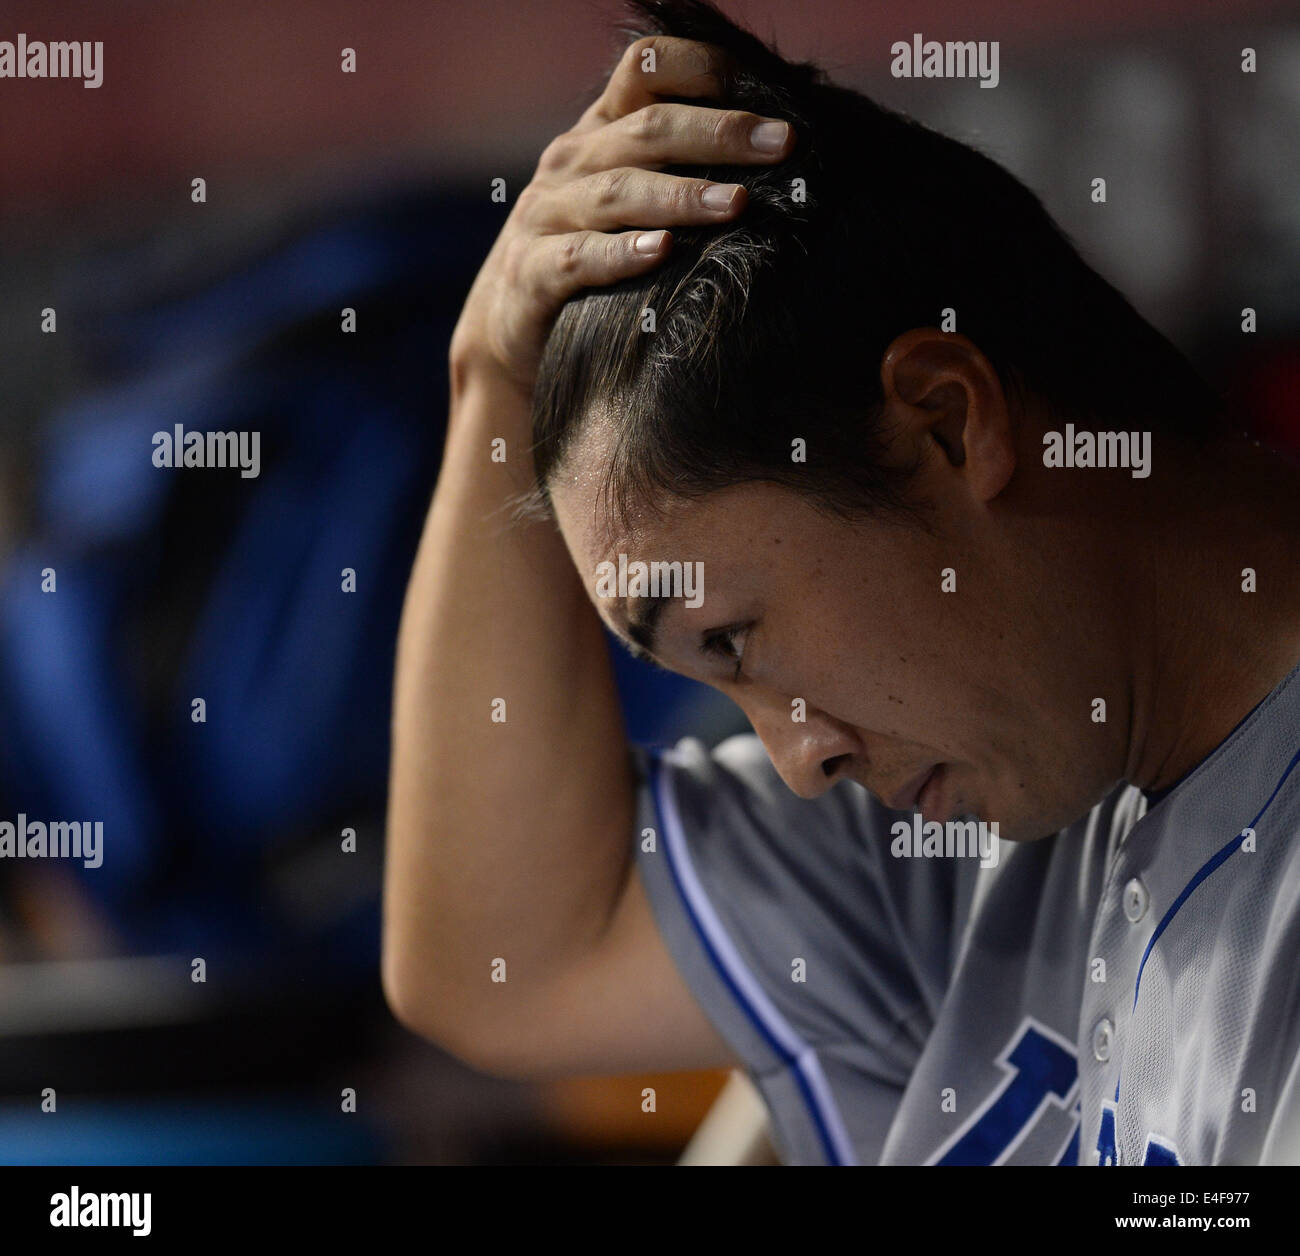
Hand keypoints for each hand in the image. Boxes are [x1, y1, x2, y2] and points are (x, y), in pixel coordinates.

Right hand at [449, 35, 794, 398]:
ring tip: (734, 203)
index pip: (646, 71)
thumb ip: (676, 171)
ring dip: (682, 195)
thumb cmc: (588, 257)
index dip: (701, 68)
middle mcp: (571, 163)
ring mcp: (547, 215)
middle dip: (718, 133)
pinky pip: (579, 256)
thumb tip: (772, 160)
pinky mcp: (532, 272)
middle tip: (779, 144)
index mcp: (599, 133)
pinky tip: (660, 252)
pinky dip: (621, 254)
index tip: (762, 90)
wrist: (505, 326)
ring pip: (619, 191)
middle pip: (648, 129)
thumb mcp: (625, 199)